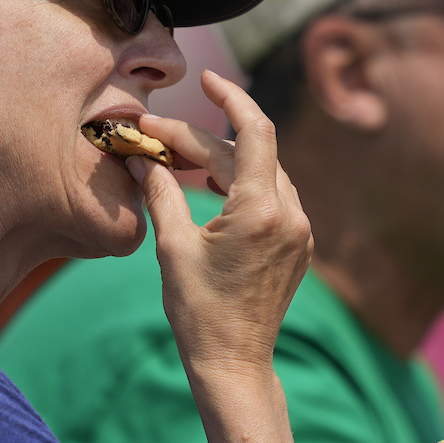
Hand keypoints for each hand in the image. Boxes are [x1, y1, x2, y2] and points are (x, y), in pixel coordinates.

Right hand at [136, 72, 310, 377]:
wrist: (234, 364)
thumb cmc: (199, 311)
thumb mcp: (172, 247)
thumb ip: (162, 193)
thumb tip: (144, 158)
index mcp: (261, 210)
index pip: (254, 130)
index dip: (230, 97)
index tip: (207, 79)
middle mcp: (290, 215)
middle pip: (250, 153)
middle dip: (203, 139)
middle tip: (157, 135)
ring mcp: (299, 232)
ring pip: (264, 173)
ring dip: (223, 160)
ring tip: (178, 156)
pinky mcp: (298, 246)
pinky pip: (272, 197)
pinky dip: (241, 183)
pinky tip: (210, 184)